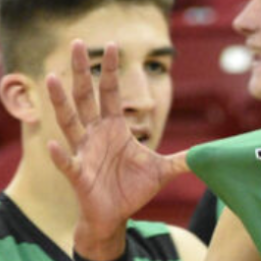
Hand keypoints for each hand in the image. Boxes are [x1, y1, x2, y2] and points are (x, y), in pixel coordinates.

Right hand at [46, 40, 188, 259]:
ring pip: (69, 122)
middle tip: (75, 43)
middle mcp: (95, 134)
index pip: (110, 92)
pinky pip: (68, 163)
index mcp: (114, 128)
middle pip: (85, 96)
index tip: (111, 44)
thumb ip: (182, 159)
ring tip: (51, 79)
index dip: (110, 69)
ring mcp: (84, 152)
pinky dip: (60, 156)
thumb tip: (209, 153)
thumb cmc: (132, 188)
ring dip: (60, 101)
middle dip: (80, 71)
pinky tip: (53, 146)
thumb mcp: (162, 170)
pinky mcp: (79, 175)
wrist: (115, 216)